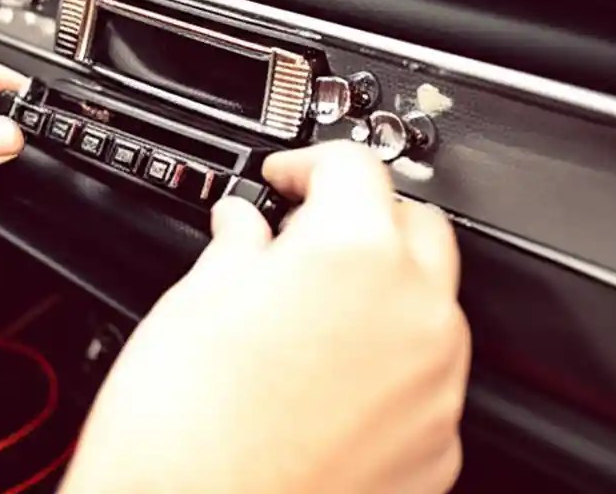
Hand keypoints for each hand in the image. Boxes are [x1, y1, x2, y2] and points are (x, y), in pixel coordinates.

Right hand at [63, 142, 469, 493]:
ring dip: (382, 294)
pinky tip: (323, 385)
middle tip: (304, 237)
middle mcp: (414, 316)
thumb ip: (238, 247)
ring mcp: (433, 390)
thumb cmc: (179, 432)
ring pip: (429, 308)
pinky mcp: (435, 451)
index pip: (354, 167)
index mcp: (352, 256)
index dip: (309, 164)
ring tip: (308, 319)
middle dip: (365, 218)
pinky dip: (386, 369)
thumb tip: (245, 227)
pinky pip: (424, 384)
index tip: (288, 178)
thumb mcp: (193, 304)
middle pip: (416, 228)